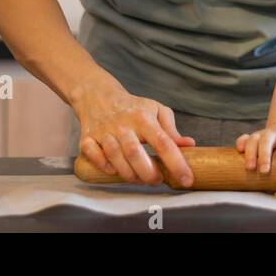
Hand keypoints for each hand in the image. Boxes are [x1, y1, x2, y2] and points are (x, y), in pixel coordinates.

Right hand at [72, 84, 195, 187]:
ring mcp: (104, 132)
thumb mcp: (156, 110)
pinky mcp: (87, 138)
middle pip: (135, 153)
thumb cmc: (132, 107)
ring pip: (115, 157)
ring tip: (140, 179)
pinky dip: (104, 166)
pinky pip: (93, 156)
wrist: (98, 95)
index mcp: (143, 118)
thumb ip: (172, 130)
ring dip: (129, 174)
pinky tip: (114, 170)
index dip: (176, 163)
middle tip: (157, 180)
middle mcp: (123, 125)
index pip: (163, 142)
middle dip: (148, 173)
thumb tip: (189, 145)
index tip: (186, 179)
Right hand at [236, 122, 275, 173]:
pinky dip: (240, 142)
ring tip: (250, 168)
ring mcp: (260, 135)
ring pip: (253, 141)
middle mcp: (272, 134)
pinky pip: (243, 138)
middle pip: (267, 142)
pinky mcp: (251, 138)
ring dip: (251, 153)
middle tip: (264, 171)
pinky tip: (238, 151)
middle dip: (265, 157)